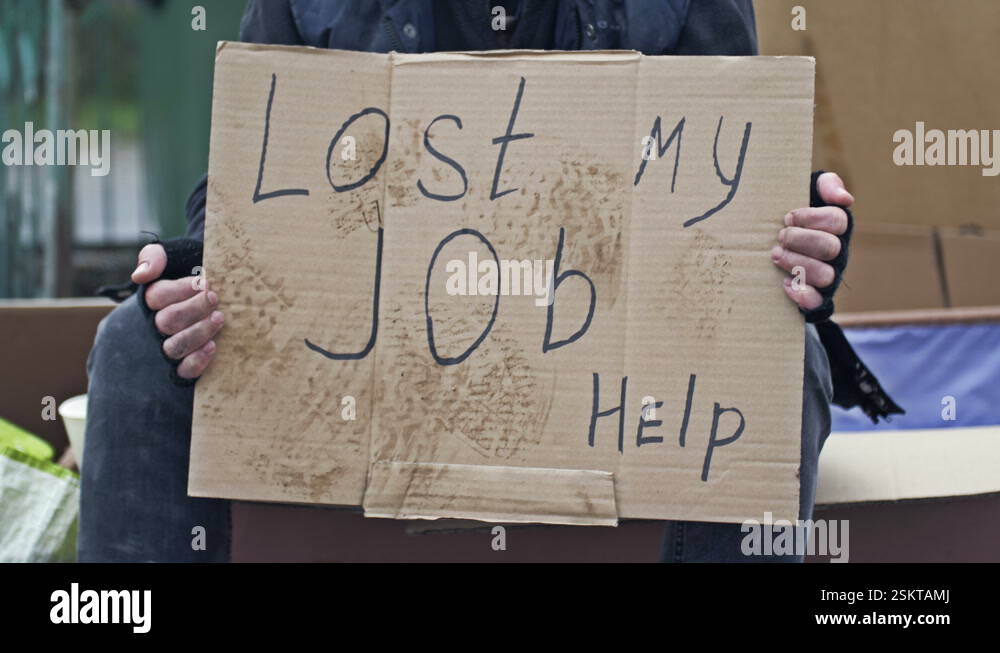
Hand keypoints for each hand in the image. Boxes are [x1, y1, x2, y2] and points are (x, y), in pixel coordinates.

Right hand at [132, 243, 223, 378]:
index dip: (180, 290)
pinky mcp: (185, 364)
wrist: (223, 280)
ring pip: (174, 348)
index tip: (203, 282)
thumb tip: (139, 275)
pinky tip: (214, 346)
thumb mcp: (176, 253)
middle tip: (214, 297)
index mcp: (153, 298)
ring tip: (219, 317)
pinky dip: (198, 360)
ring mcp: (170, 345)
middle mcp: (157, 324)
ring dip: (199, 333)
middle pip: (167, 322)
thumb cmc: (195, 265)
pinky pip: (184, 371)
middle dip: (194, 309)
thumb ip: (154, 255)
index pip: (156, 297)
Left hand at [771, 172, 853, 310]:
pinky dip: (802, 294)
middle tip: (780, 236)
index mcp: (838, 227)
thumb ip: (826, 185)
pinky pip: (817, 301)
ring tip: (775, 255)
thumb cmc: (793, 216)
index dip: (812, 218)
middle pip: (830, 247)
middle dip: (801, 240)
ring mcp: (829, 275)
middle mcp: (838, 252)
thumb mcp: (808, 193)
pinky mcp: (816, 297)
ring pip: (825, 275)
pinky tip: (785, 283)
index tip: (788, 216)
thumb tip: (844, 198)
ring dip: (797, 264)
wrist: (770, 243)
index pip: (837, 221)